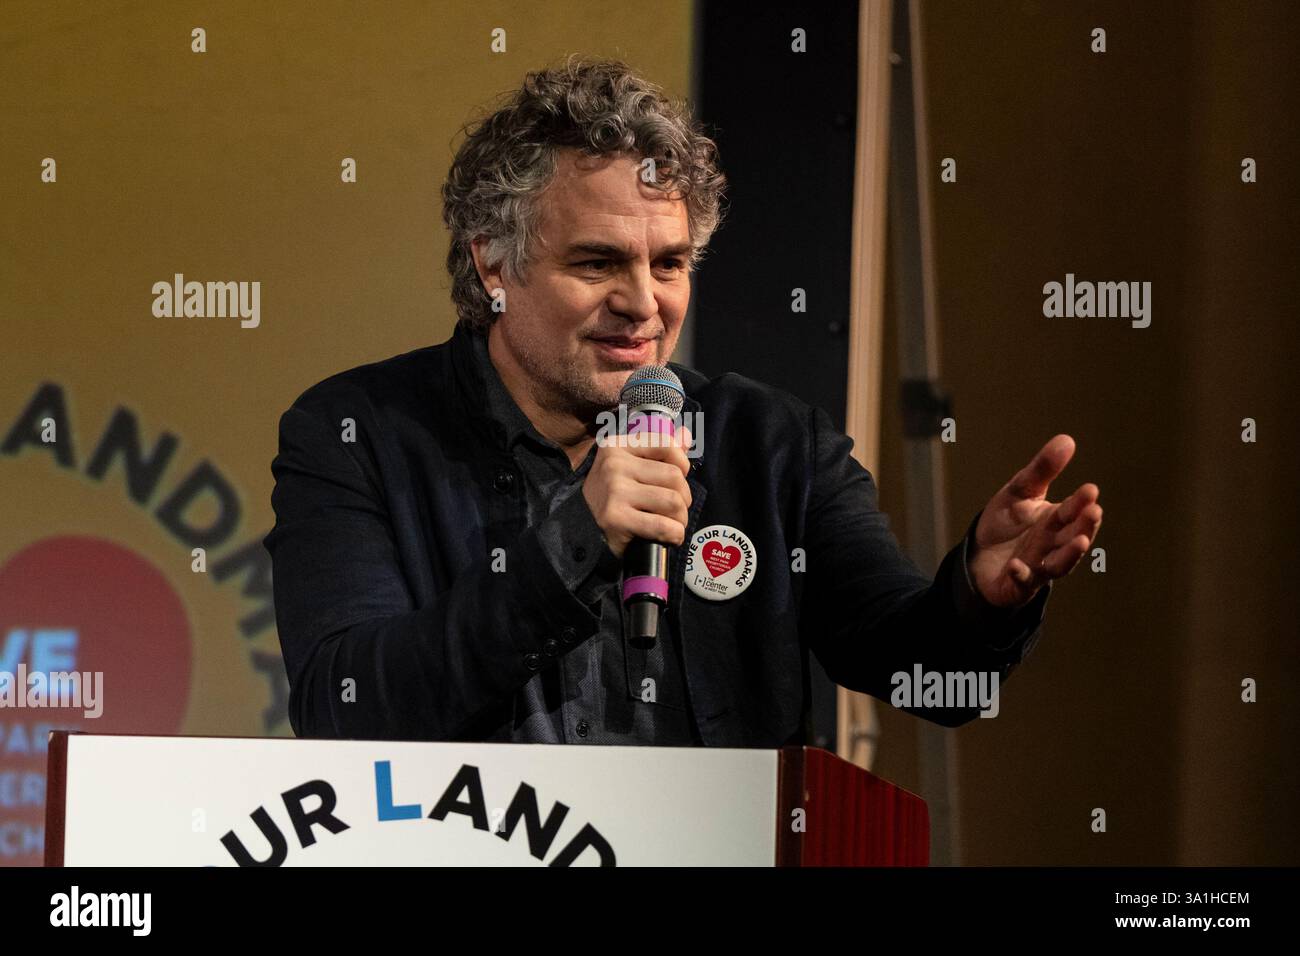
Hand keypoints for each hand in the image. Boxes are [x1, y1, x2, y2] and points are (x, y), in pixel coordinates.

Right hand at [582, 425, 693, 558]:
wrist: (581, 526)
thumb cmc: (614, 495)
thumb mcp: (631, 466)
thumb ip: (660, 450)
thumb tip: (685, 434)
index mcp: (618, 446)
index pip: (667, 445)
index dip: (682, 464)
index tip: (676, 480)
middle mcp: (614, 465)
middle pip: (674, 476)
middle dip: (683, 497)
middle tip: (674, 509)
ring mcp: (614, 491)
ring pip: (672, 501)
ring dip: (680, 518)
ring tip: (672, 523)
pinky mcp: (615, 518)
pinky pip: (662, 526)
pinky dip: (674, 534)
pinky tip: (669, 537)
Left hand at [968, 434, 1102, 607]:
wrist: (978, 556)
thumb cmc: (1005, 524)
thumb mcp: (1019, 492)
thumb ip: (1041, 470)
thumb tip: (1067, 439)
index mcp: (1055, 521)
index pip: (1071, 511)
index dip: (1081, 502)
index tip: (1090, 489)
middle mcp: (1052, 545)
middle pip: (1072, 537)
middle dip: (1084, 525)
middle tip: (1094, 512)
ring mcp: (1038, 566)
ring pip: (1059, 564)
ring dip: (1069, 554)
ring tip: (1080, 542)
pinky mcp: (1018, 584)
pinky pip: (1022, 582)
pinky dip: (1022, 574)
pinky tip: (1017, 565)